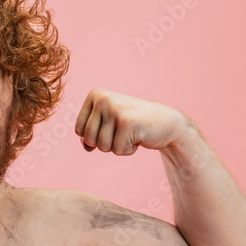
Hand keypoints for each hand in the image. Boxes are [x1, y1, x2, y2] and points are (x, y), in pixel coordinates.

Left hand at [74, 88, 188, 154]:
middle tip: (123, 131)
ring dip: (118, 146)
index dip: (95, 137)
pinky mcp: (127, 123)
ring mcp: (114, 109)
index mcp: (95, 95)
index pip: (79, 130)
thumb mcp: (107, 124)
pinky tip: (139, 137)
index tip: (112, 126)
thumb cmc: (133, 124)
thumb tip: (85, 146)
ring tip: (131, 133)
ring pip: (102, 146)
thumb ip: (90, 134)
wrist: (166, 122)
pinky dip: (128, 150)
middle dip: (106, 143)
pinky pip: (117, 150)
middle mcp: (103, 99)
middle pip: (89, 139)